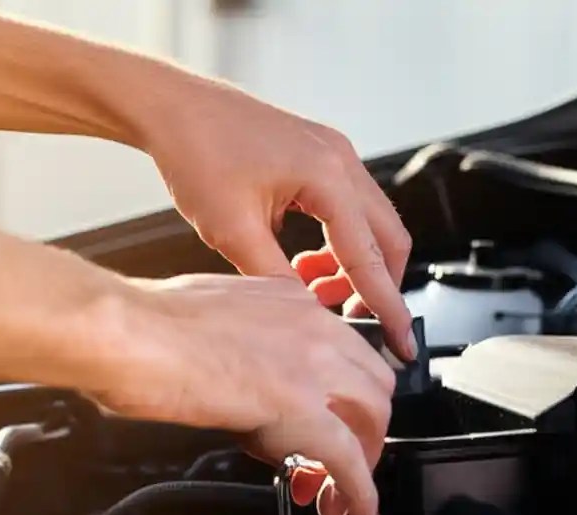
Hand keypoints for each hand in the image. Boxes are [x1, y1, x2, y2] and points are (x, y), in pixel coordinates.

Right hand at [95, 274, 394, 514]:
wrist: (129, 334)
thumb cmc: (142, 325)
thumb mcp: (209, 314)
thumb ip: (239, 339)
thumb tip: (235, 371)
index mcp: (288, 300)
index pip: (344, 349)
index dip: (342, 394)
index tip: (331, 418)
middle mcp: (313, 327)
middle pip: (372, 385)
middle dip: (363, 430)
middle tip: (339, 464)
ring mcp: (313, 367)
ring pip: (372, 420)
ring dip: (362, 465)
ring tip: (335, 499)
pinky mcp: (302, 410)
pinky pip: (350, 460)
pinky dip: (360, 493)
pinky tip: (355, 513)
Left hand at [141, 77, 416, 361]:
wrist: (174, 110)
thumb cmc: (195, 154)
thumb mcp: (231, 231)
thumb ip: (274, 278)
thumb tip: (304, 314)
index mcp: (326, 175)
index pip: (370, 256)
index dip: (387, 305)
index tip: (403, 341)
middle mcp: (340, 159)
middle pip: (388, 238)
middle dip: (376, 286)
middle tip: (351, 321)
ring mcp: (333, 153)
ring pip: (370, 224)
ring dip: (353, 264)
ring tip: (313, 290)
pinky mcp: (319, 155)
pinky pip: (347, 207)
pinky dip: (337, 241)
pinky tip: (302, 261)